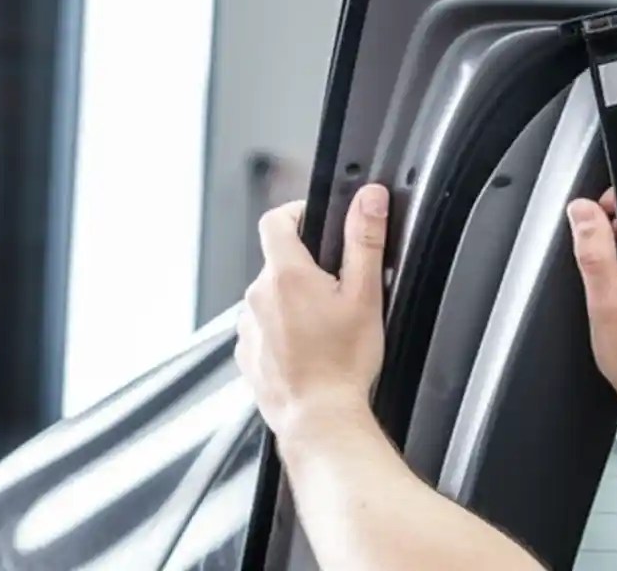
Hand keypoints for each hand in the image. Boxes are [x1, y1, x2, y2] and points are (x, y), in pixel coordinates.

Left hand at [234, 184, 390, 440]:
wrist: (319, 419)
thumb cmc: (343, 364)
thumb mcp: (366, 295)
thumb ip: (365, 239)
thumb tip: (369, 198)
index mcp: (286, 275)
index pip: (276, 220)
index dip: (298, 213)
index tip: (317, 222)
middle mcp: (258, 296)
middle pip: (278, 261)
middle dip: (307, 267)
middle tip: (340, 289)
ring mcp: (249, 327)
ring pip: (272, 296)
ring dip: (294, 301)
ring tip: (326, 326)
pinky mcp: (247, 353)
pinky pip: (264, 327)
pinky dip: (284, 330)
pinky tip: (310, 349)